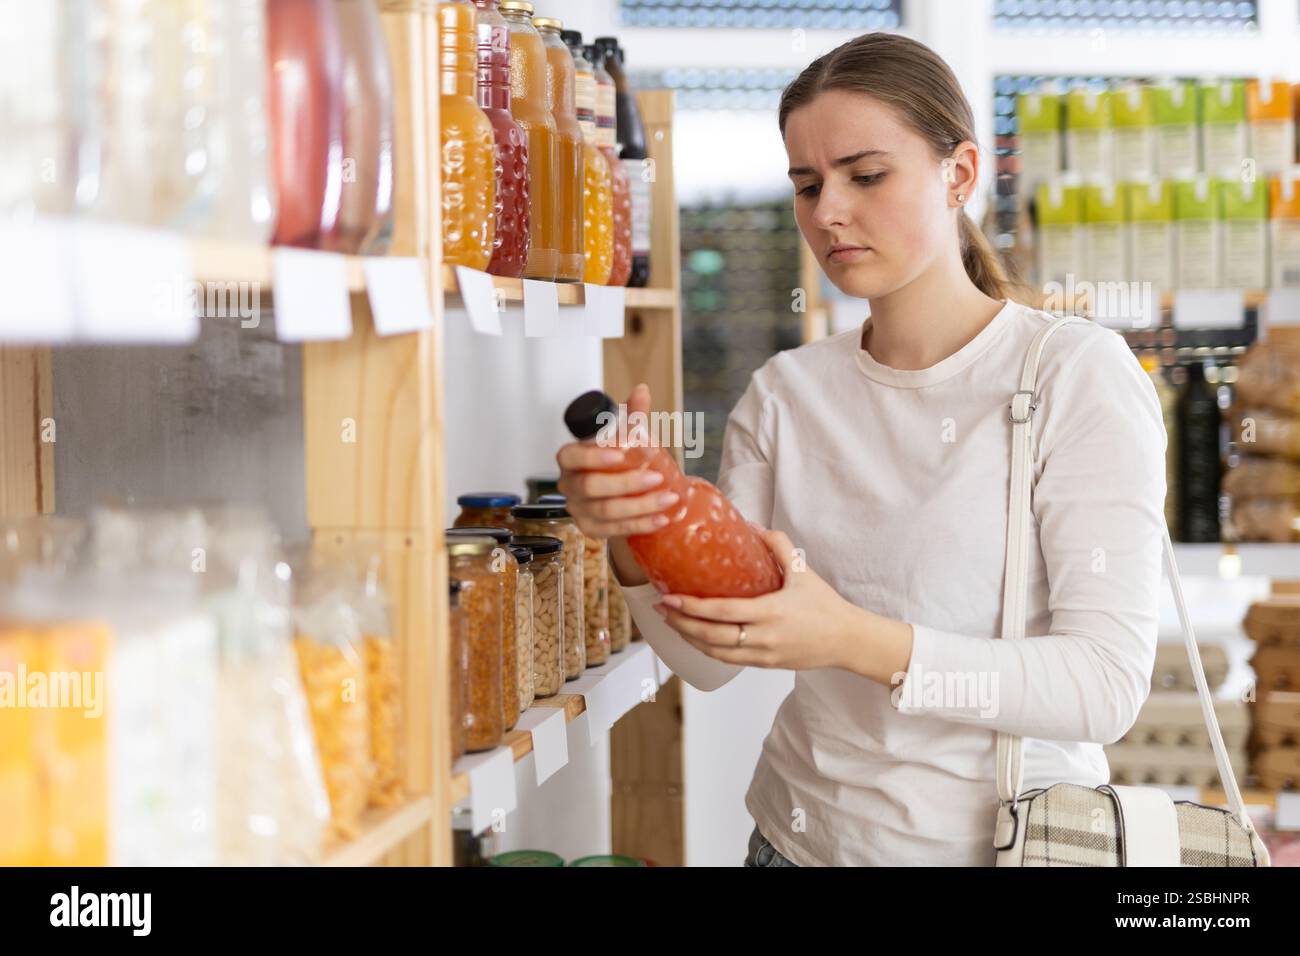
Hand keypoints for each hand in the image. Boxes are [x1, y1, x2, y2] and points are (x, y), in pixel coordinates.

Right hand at [555, 383, 677, 540]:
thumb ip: (631, 415)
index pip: (572, 456)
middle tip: (657, 478)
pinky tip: (661, 519)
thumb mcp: (624, 437)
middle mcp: (569, 485)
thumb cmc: (616, 461)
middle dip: (626, 483)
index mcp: (570, 458)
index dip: (593, 456)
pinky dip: (640, 525)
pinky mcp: (591, 529)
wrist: (618, 492)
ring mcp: (578, 510)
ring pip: (607, 511)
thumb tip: (642, 391)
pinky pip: (615, 530)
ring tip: (668, 499)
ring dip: (641, 506)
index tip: (621, 453)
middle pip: (591, 486)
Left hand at [650, 527, 875, 672]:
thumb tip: (753, 526)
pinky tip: (695, 637)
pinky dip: (707, 649)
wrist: (847, 640)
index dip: (692, 607)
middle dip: (680, 623)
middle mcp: (763, 637)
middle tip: (661, 609)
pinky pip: (728, 659)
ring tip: (672, 622)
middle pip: (710, 636)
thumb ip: (778, 545)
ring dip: (689, 638)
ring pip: (715, 652)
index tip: (669, 597)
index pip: (722, 612)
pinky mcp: (764, 665)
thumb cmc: (825, 605)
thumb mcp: (803, 570)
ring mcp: (762, 655)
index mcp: (770, 613)